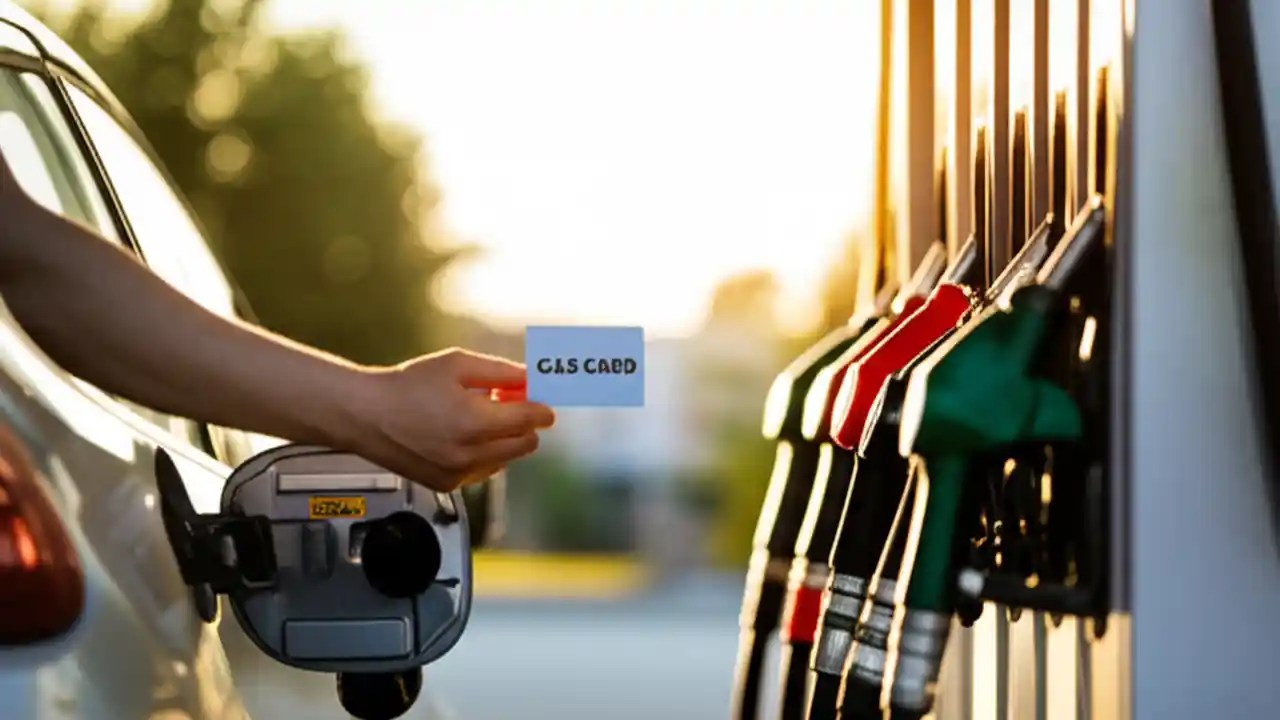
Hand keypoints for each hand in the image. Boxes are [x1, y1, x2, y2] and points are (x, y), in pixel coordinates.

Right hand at [340, 347, 554, 491]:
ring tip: (478, 417)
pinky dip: (483, 454)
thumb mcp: (457, 364)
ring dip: (503, 440)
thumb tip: (531, 378)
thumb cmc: (406, 386)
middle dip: (524, 424)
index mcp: (474, 422)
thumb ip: (500, 372)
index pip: (529, 421)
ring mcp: (458, 474)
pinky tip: (462, 435)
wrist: (365, 415)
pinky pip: (483, 471)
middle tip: (509, 405)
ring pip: (506, 460)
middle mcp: (469, 454)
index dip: (541, 409)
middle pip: (525, 444)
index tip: (544, 404)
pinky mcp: (447, 485)